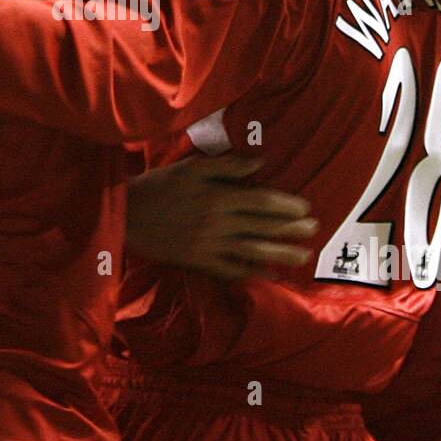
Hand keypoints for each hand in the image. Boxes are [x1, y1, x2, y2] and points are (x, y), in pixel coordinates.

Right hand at [126, 154, 317, 280]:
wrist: (126, 215)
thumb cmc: (159, 186)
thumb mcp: (191, 167)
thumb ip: (226, 166)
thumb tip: (260, 165)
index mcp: (218, 196)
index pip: (262, 201)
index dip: (287, 205)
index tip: (306, 207)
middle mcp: (218, 222)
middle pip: (263, 227)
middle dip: (292, 230)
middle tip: (314, 230)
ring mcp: (209, 245)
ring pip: (253, 252)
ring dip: (281, 254)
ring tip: (303, 256)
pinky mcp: (199, 261)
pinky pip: (231, 270)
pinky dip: (251, 273)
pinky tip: (269, 274)